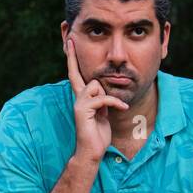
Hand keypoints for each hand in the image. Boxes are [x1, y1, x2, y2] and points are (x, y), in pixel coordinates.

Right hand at [66, 36, 128, 163]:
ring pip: (96, 86)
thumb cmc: (99, 134)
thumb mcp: (104, 112)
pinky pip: (102, 98)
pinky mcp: (83, 110)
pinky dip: (114, 103)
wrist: (92, 151)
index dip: (72, 57)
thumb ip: (102, 99)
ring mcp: (79, 104)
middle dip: (99, 88)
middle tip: (100, 94)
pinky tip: (122, 108)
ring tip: (113, 109)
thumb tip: (103, 88)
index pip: (75, 73)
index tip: (70, 41)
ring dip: (107, 97)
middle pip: (87, 77)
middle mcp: (77, 98)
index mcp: (82, 97)